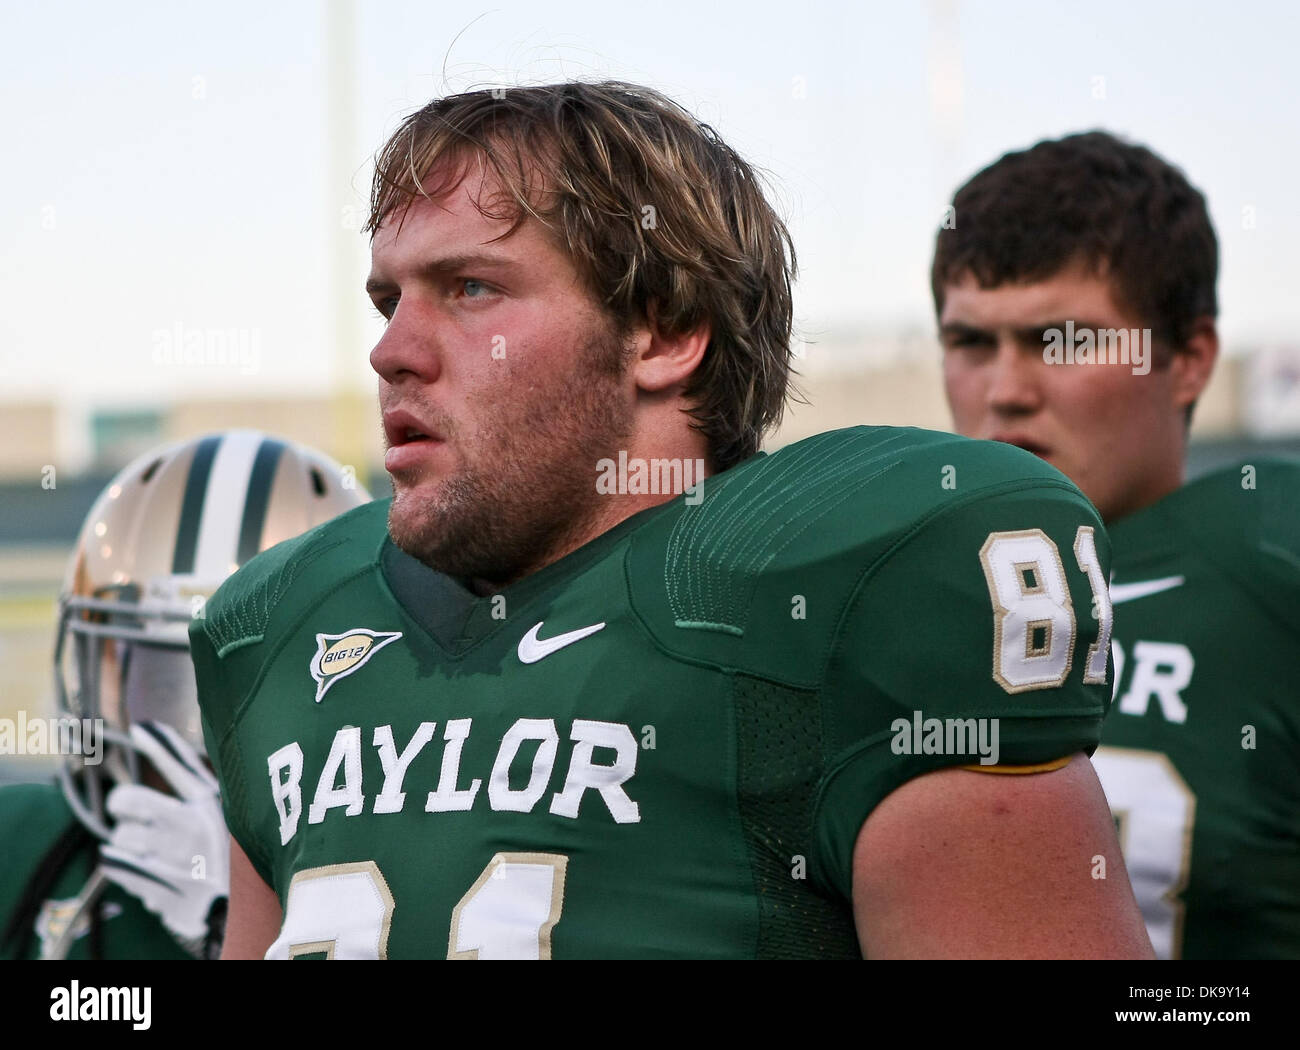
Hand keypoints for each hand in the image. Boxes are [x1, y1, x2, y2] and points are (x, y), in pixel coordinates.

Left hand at [99, 722, 229, 955]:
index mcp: (211, 808)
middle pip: (127, 801)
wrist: (242, 916)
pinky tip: (143, 867)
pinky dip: (122, 865)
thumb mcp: (224, 817)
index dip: (158, 743)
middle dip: (125, 807)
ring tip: (151, 850)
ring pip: (118, 838)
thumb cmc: (230, 861)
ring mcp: (170, 860)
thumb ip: (195, 782)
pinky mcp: (155, 889)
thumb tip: (164, 740)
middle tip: (134, 814)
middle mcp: (190, 828)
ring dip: (128, 843)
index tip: (138, 729)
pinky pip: (115, 866)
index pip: (178, 765)